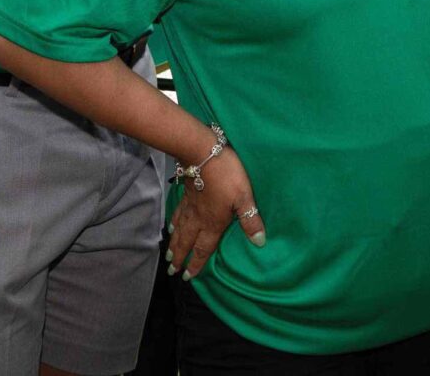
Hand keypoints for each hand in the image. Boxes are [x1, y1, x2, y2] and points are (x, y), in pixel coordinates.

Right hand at [168, 147, 265, 280]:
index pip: (203, 247)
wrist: (203, 152)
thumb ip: (250, 220)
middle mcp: (198, 218)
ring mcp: (190, 205)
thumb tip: (260, 242)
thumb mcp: (245, 197)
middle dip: (181, 257)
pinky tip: (171, 225)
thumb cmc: (227, 175)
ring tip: (169, 254)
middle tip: (172, 270)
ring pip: (180, 229)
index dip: (196, 263)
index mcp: (213, 222)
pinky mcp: (186, 193)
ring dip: (175, 243)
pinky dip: (173, 222)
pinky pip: (177, 213)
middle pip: (187, 241)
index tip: (187, 276)